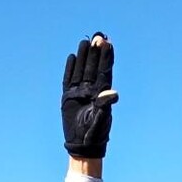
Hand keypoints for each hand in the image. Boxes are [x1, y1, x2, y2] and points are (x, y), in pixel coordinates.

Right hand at [61, 33, 117, 158]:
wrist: (82, 145)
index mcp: (102, 94)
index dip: (106, 57)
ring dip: (84, 56)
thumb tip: (113, 92)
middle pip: (93, 67)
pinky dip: (70, 68)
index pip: (104, 71)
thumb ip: (105, 105)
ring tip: (86, 41)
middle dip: (96, 52)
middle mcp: (91, 90)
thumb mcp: (101, 119)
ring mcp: (79, 92)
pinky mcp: (68, 97)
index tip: (108, 43)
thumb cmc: (95, 134)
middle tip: (98, 37)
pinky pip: (68, 79)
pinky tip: (72, 56)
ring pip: (81, 70)